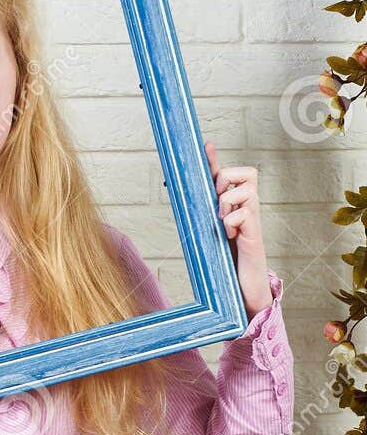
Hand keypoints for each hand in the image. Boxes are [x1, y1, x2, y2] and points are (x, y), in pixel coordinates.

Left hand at [206, 140, 271, 315]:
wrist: (242, 289)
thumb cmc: (224, 260)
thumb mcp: (207, 232)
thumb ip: (200, 214)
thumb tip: (179, 196)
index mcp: (233, 205)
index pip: (226, 174)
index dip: (215, 160)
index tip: (205, 145)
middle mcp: (247, 207)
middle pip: (245, 172)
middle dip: (226, 181)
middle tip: (217, 202)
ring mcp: (253, 220)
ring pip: (244, 191)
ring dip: (226, 203)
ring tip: (222, 223)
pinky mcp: (255, 235)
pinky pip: (243, 214)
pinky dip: (231, 222)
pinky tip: (229, 236)